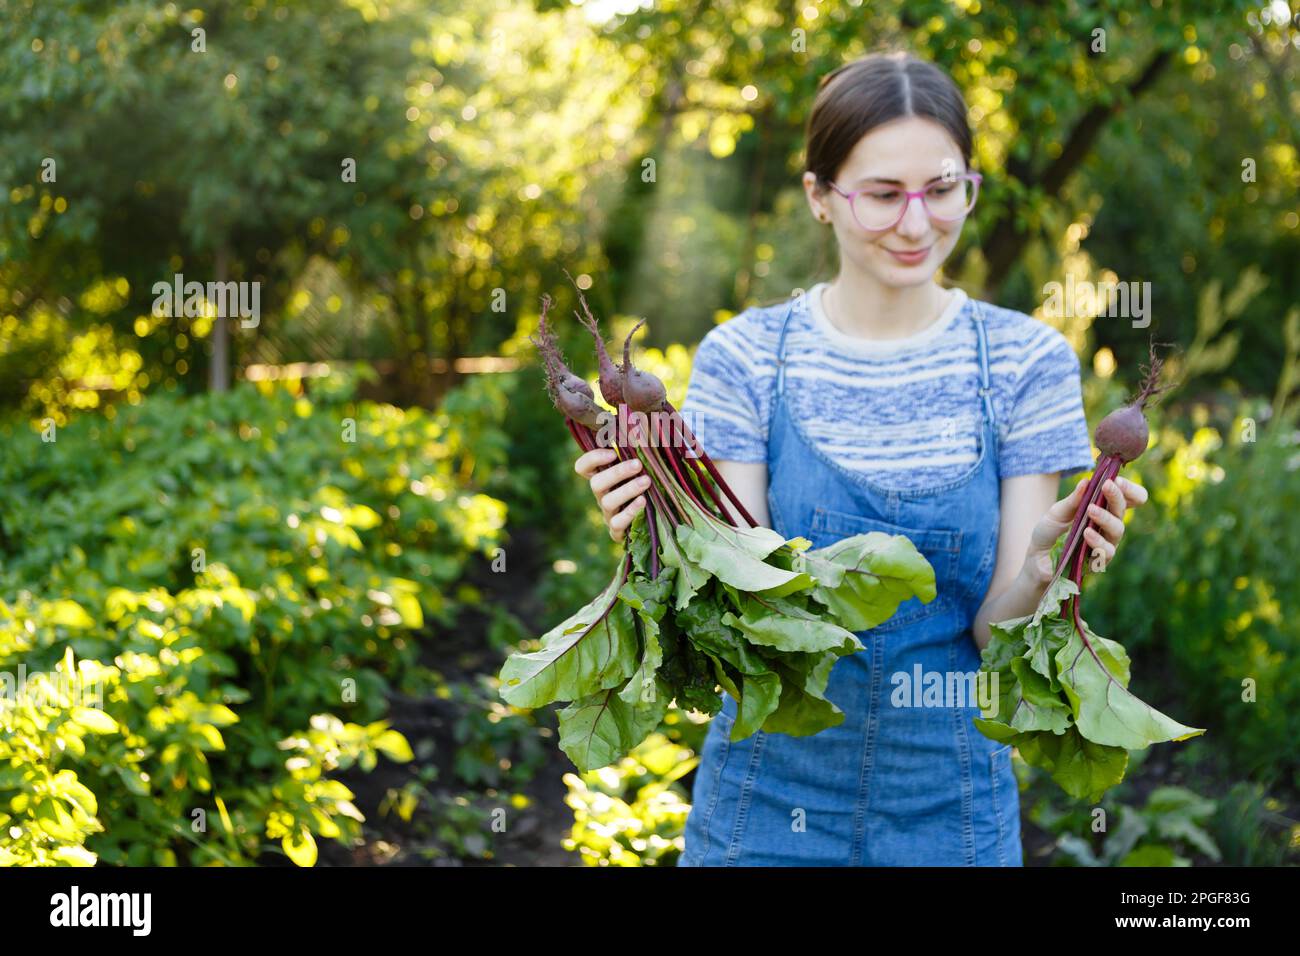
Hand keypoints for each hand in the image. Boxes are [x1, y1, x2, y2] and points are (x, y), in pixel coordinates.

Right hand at [574, 448, 650, 542]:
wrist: (651, 523)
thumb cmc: (645, 488)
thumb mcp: (642, 470)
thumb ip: (640, 453)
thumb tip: (644, 428)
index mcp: (603, 478)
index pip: (583, 467)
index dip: (592, 459)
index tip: (611, 452)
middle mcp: (601, 495)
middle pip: (596, 483)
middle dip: (617, 473)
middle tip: (637, 464)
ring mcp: (607, 514)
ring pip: (607, 502)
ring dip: (627, 489)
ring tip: (646, 481)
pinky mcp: (616, 531)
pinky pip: (617, 523)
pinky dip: (630, 512)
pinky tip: (643, 502)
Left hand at [1022, 473, 1148, 583]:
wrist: (1035, 558)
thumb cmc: (1049, 533)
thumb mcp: (1057, 512)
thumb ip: (1073, 500)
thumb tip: (1086, 481)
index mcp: (1102, 509)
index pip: (1128, 498)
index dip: (1128, 489)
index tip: (1116, 479)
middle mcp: (1107, 526)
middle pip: (1123, 510)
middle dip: (1117, 496)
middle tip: (1107, 485)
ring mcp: (1105, 543)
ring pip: (1117, 530)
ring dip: (1106, 517)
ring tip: (1091, 509)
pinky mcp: (1099, 561)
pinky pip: (1106, 551)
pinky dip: (1097, 541)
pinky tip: (1087, 533)